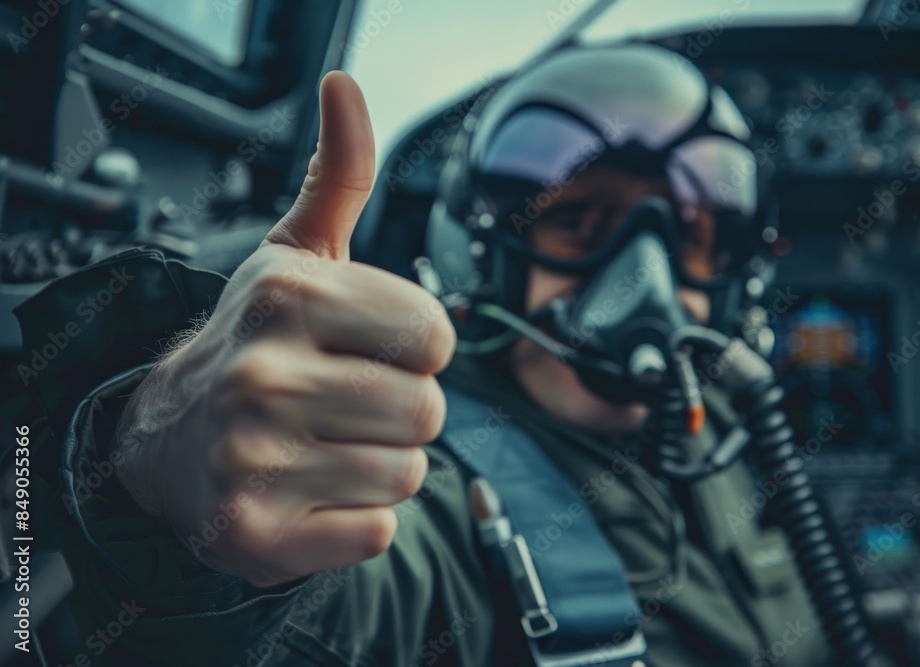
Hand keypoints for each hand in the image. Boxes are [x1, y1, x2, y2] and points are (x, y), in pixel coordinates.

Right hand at [113, 72, 455, 586]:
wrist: (168, 438)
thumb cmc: (257, 340)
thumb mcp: (294, 254)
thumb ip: (338, 176)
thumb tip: (345, 89)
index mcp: (288, 296)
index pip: (438, 335)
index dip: (416, 348)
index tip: (370, 348)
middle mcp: (263, 374)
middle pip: (429, 409)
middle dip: (401, 408)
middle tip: (344, 401)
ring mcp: (253, 458)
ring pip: (408, 473)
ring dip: (379, 462)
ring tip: (324, 443)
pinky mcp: (256, 532)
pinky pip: (376, 530)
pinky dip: (355, 515)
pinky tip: (308, 487)